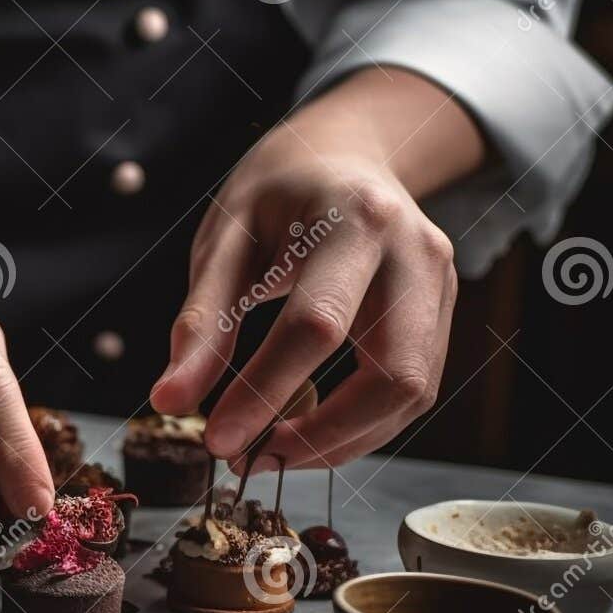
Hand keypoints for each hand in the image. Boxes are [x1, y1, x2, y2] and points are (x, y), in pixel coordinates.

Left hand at [151, 68, 481, 471]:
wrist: (344, 153)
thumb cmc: (275, 194)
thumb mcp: (224, 240)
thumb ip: (201, 320)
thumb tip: (170, 400)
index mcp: (355, 218)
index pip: (317, 325)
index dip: (266, 392)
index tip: (215, 439)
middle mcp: (415, 252)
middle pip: (393, 374)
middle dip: (320, 435)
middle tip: (249, 459)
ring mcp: (440, 284)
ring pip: (411, 394)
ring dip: (341, 442)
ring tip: (269, 451)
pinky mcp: (442, 312)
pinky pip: (411, 390)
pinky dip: (359, 426)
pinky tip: (305, 430)